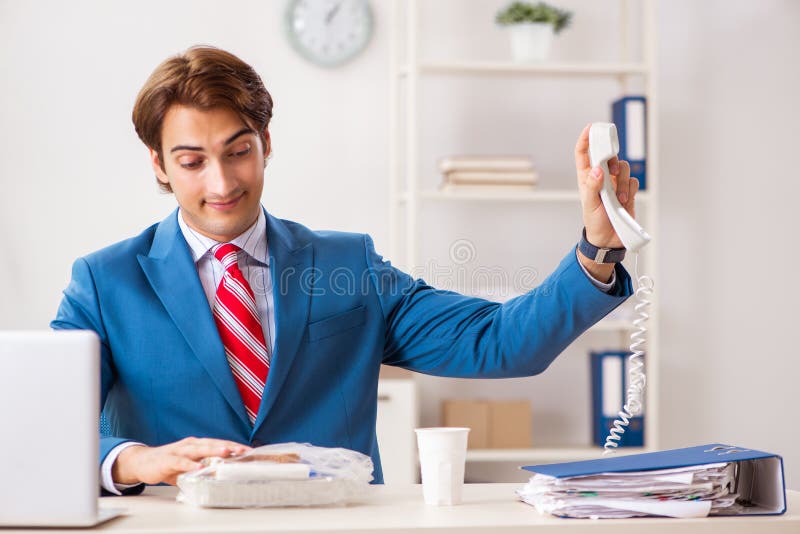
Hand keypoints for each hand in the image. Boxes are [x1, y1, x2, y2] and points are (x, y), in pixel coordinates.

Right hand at [112, 437, 250, 485]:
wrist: (143, 462)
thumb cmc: (169, 463)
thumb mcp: (190, 466)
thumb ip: (203, 469)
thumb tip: (221, 476)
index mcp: (198, 445)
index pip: (220, 444)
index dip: (234, 447)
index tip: (249, 451)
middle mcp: (191, 444)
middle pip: (213, 444)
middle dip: (229, 447)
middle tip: (243, 450)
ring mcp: (180, 450)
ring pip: (200, 449)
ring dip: (213, 450)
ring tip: (226, 452)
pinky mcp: (168, 459)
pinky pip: (181, 461)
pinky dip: (190, 464)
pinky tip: (198, 466)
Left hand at [574, 123, 639, 248]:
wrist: (609, 239)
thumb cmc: (594, 221)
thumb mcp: (590, 205)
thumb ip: (592, 187)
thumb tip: (597, 170)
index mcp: (586, 177)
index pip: (583, 153)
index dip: (586, 139)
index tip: (591, 127)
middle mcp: (601, 177)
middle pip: (608, 155)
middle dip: (612, 160)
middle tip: (611, 171)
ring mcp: (615, 183)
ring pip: (623, 167)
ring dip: (621, 182)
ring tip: (617, 199)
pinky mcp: (628, 190)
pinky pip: (633, 180)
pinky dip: (629, 190)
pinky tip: (623, 202)